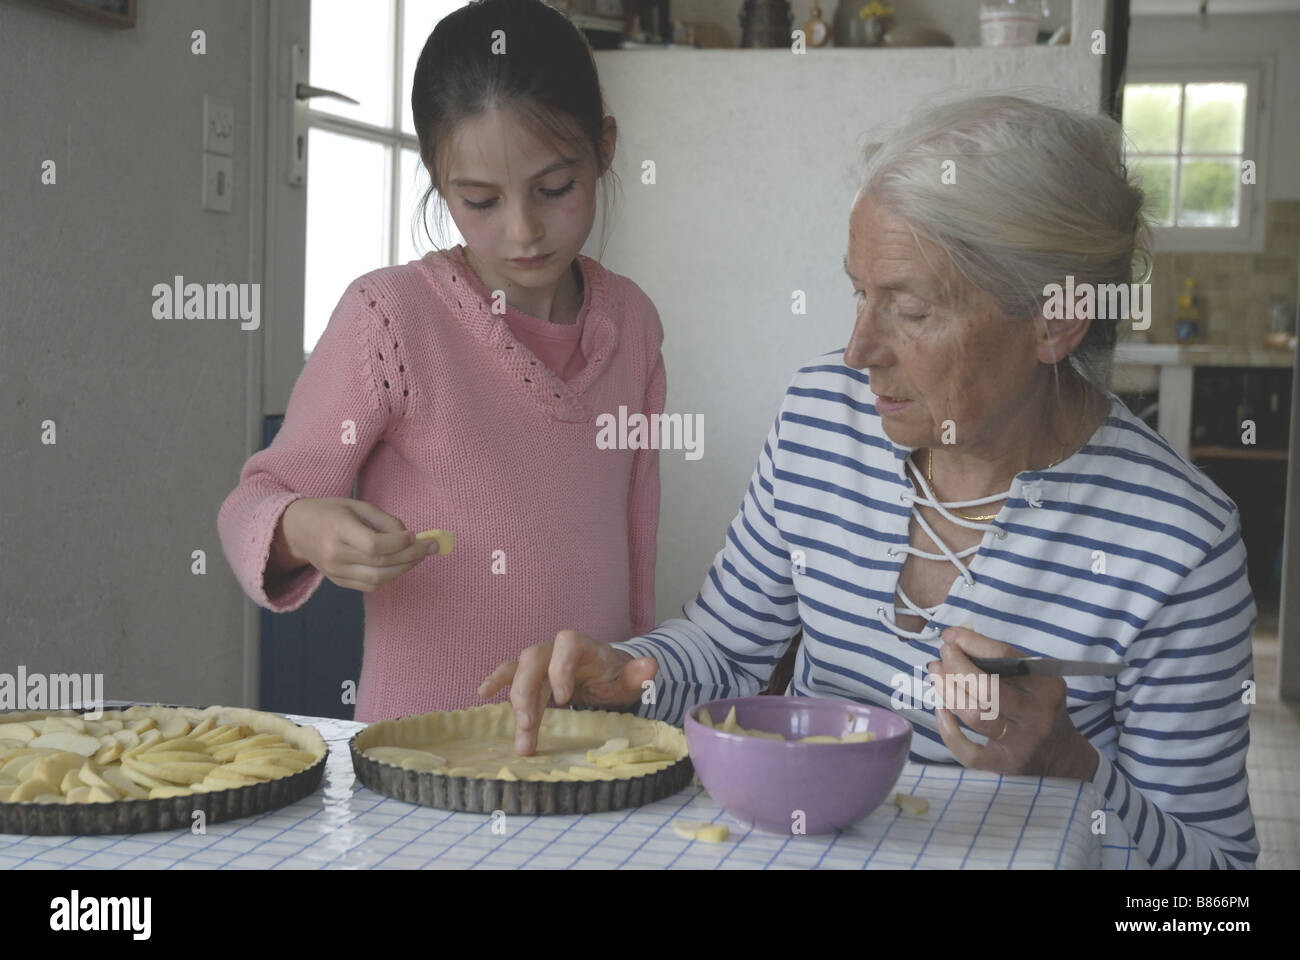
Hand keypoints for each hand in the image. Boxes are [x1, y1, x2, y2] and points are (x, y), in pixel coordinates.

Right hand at [275, 497, 435, 591]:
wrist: (297, 530)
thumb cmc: (330, 512)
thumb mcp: (357, 506)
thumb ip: (384, 520)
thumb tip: (410, 537)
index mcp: (337, 530)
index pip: (374, 545)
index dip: (399, 543)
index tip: (415, 535)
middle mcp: (334, 555)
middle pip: (380, 564)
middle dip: (411, 557)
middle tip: (430, 547)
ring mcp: (335, 572)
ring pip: (377, 580)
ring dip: (404, 569)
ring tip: (418, 556)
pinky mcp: (338, 581)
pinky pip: (370, 586)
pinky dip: (390, 577)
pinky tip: (401, 565)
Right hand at [477, 629, 659, 755]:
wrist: (605, 674)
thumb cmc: (615, 677)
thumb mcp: (629, 679)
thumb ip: (637, 674)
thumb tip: (651, 666)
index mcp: (581, 646)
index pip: (567, 646)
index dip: (561, 669)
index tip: (564, 699)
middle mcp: (556, 649)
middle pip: (535, 660)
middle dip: (529, 692)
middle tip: (529, 725)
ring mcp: (540, 661)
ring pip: (519, 672)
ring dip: (515, 701)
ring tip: (520, 734)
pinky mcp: (530, 674)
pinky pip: (508, 672)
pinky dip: (495, 681)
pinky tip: (482, 695)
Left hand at [928, 626, 1098, 780]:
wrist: (1062, 755)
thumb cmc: (1040, 708)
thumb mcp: (1037, 680)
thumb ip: (1004, 662)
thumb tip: (958, 641)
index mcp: (1045, 687)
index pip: (1006, 657)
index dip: (973, 643)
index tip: (951, 635)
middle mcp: (1035, 715)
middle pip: (987, 689)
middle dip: (957, 666)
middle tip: (943, 654)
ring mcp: (1019, 742)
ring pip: (975, 716)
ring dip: (948, 691)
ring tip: (937, 674)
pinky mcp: (1003, 764)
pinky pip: (968, 752)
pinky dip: (948, 730)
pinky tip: (940, 709)